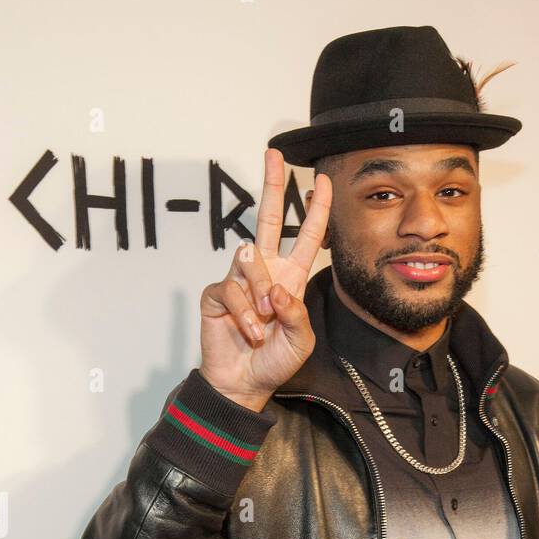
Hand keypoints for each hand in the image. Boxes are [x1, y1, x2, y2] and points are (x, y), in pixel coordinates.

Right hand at [199, 147, 332, 406]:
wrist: (244, 383)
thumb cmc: (274, 362)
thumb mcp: (300, 341)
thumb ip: (296, 313)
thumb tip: (275, 289)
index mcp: (290, 279)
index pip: (305, 237)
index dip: (315, 210)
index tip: (321, 182)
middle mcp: (265, 273)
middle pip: (269, 219)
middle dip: (272, 186)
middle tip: (274, 155)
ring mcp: (240, 280)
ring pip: (249, 256)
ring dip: (260, 289)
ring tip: (265, 319)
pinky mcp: (218, 293)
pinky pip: (232, 289)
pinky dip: (244, 315)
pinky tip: (249, 332)